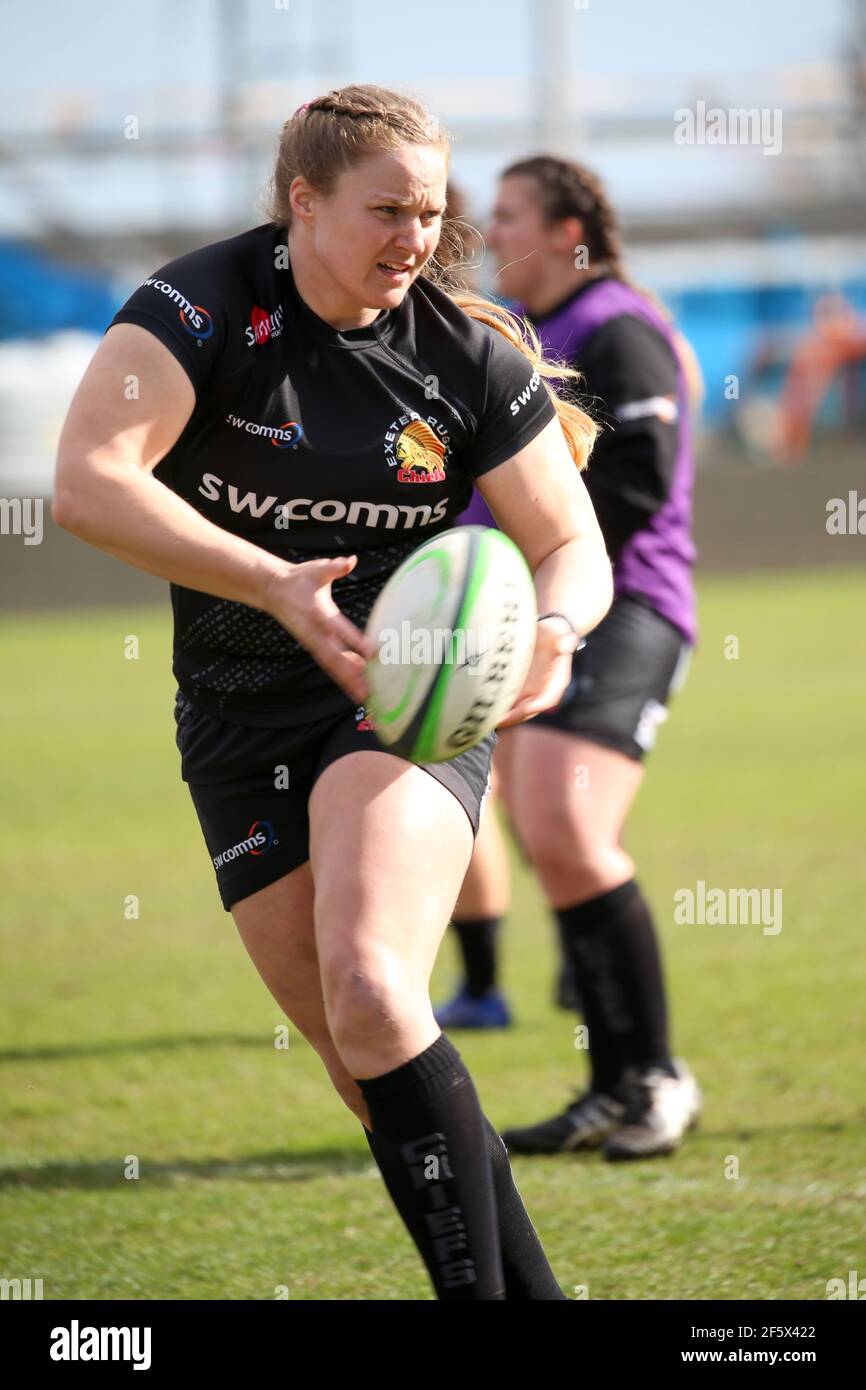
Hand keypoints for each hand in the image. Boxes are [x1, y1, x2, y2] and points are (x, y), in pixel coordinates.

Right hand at [262, 555, 375, 704]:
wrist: (272, 589)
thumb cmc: (299, 578)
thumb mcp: (316, 569)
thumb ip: (335, 567)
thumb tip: (350, 561)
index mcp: (318, 612)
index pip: (339, 629)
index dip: (354, 642)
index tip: (372, 654)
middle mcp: (314, 632)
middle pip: (335, 657)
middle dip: (351, 674)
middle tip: (367, 690)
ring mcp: (312, 642)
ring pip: (331, 665)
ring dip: (347, 682)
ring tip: (363, 698)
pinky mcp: (312, 647)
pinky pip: (328, 665)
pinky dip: (340, 677)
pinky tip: (354, 689)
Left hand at [496, 615, 580, 727]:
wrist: (545, 633)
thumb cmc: (552, 633)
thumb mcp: (558, 632)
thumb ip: (563, 639)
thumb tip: (567, 644)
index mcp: (557, 681)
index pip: (548, 699)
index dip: (537, 706)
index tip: (525, 709)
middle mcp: (543, 691)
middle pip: (529, 710)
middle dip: (514, 717)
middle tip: (497, 721)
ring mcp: (530, 692)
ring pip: (517, 711)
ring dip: (504, 717)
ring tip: (486, 720)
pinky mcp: (518, 690)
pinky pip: (509, 703)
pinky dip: (498, 708)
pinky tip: (483, 710)